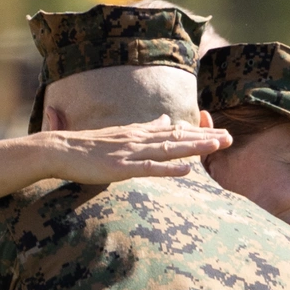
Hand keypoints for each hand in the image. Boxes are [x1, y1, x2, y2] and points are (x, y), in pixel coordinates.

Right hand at [35, 116, 231, 184]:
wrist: (59, 150)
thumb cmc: (86, 147)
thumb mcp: (119, 134)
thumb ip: (144, 129)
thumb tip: (166, 120)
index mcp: (138, 133)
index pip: (174, 132)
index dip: (198, 134)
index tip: (220, 133)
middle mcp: (138, 139)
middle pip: (178, 139)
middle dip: (205, 139)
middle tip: (230, 138)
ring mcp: (130, 153)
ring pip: (169, 150)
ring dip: (194, 149)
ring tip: (217, 147)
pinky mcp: (121, 168)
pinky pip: (150, 168)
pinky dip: (169, 169)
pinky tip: (186, 170)